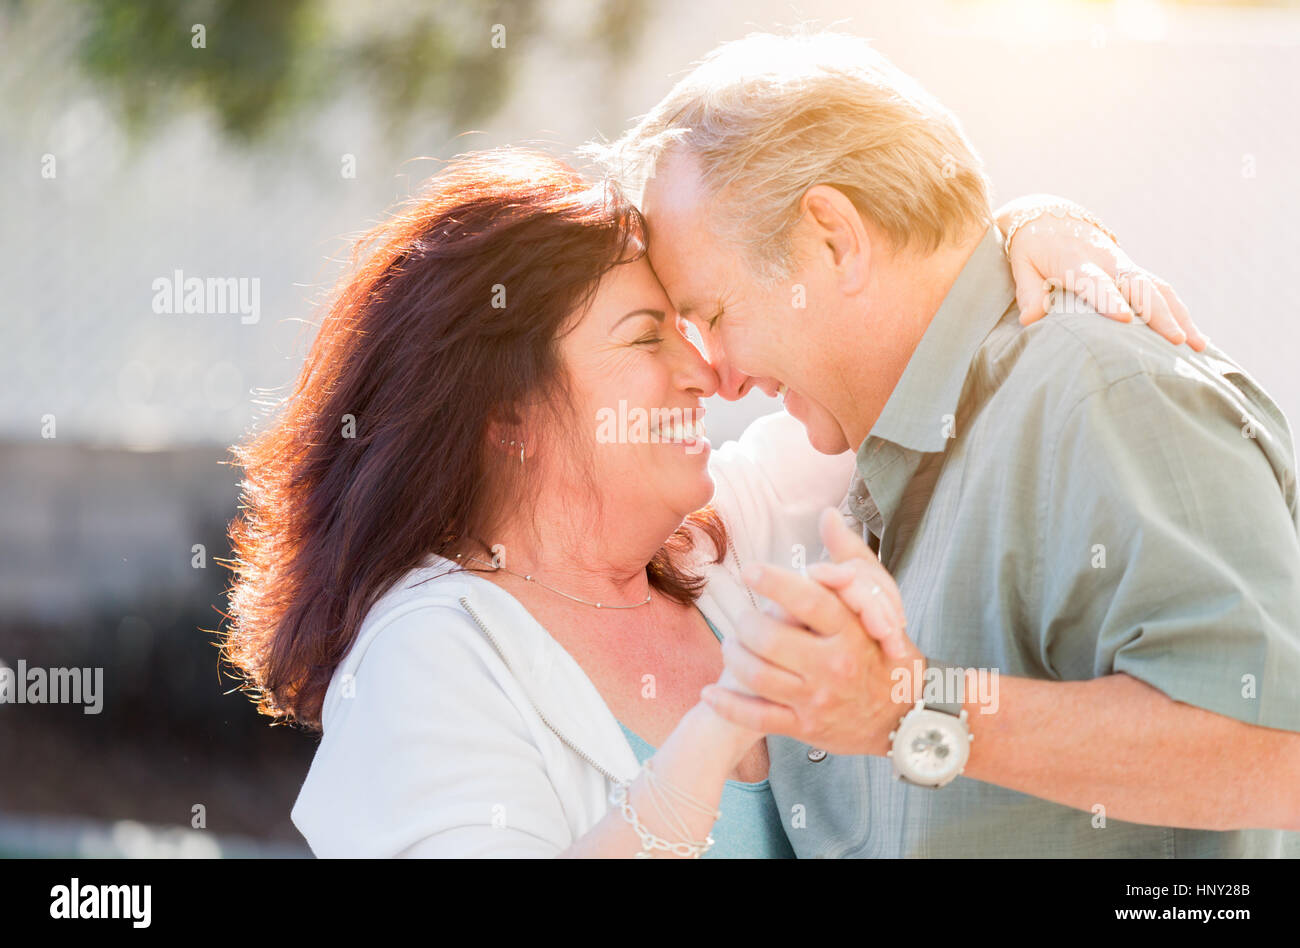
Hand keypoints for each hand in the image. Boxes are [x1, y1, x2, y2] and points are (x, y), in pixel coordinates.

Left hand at [702, 509, 921, 755]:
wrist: (908, 718)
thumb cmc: (886, 651)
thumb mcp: (880, 604)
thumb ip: (851, 557)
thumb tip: (830, 514)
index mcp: (851, 632)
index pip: (809, 600)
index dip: (775, 583)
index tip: (750, 569)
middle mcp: (834, 666)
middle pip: (770, 639)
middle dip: (745, 624)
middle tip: (740, 616)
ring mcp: (817, 700)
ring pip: (757, 676)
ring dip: (733, 656)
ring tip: (730, 645)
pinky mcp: (806, 728)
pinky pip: (757, 718)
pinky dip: (728, 705)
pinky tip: (710, 691)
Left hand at [1002, 201, 1206, 350]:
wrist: (1050, 217)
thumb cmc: (1032, 246)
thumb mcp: (1022, 264)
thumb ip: (1028, 291)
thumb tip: (1030, 319)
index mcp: (1076, 261)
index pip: (1095, 282)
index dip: (1109, 300)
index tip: (1124, 319)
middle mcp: (1107, 262)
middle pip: (1139, 287)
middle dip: (1160, 314)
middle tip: (1177, 340)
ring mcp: (1124, 265)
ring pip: (1158, 288)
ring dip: (1180, 316)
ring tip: (1197, 346)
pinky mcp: (1133, 270)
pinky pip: (1161, 290)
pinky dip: (1179, 312)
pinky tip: (1195, 337)